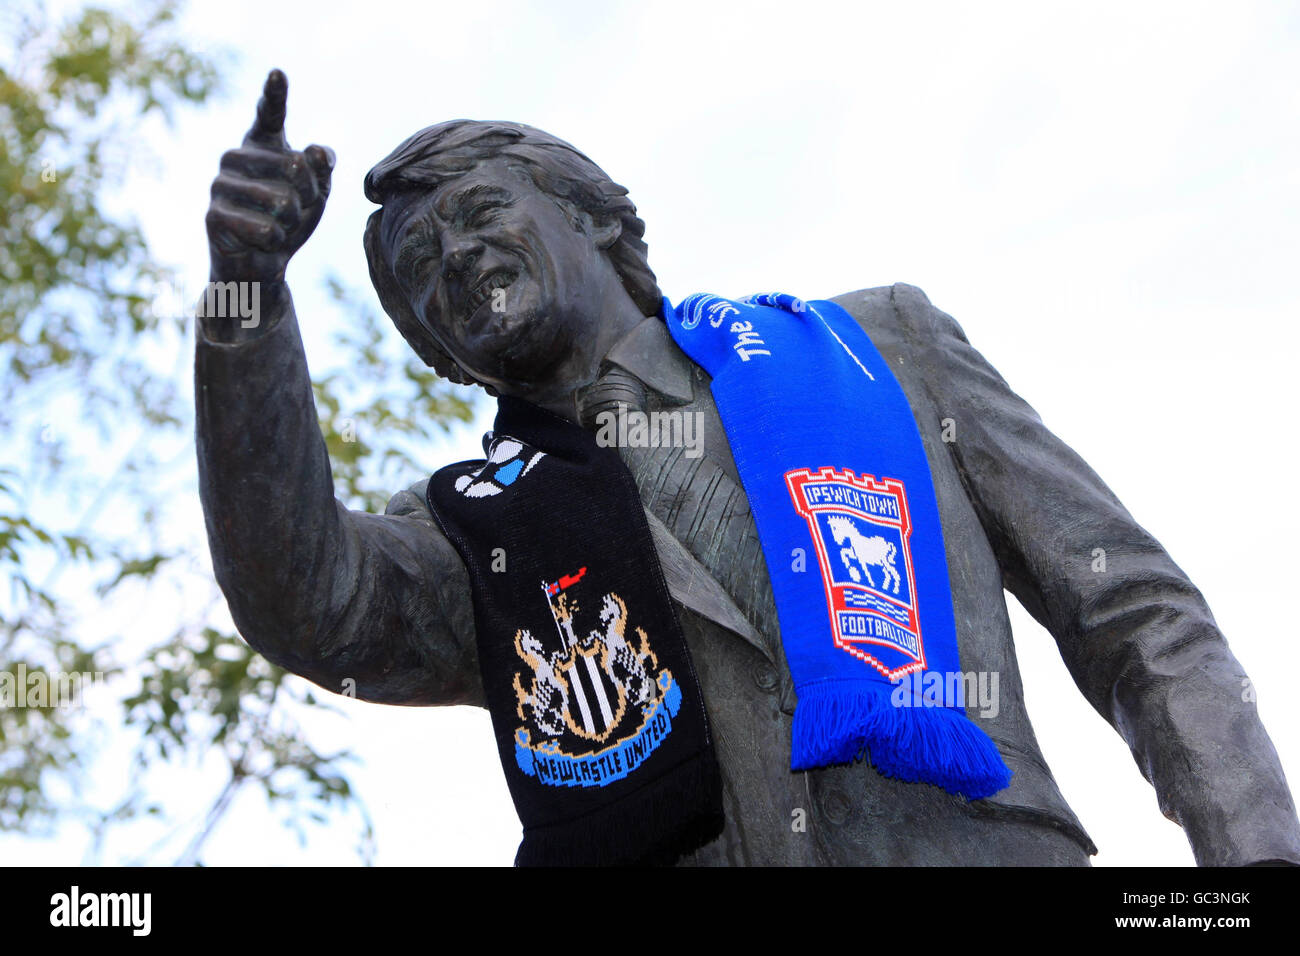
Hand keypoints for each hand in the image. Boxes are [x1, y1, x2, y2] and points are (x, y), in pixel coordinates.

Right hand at [205, 69, 333, 286]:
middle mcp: (236, 156)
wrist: (261, 263)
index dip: (275, 94)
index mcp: (262, 145)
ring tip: (275, 226)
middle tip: (292, 211)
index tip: (279, 73)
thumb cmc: (290, 220)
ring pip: (282, 201)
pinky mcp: (213, 214)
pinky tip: (261, 241)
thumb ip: (322, 169)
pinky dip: (274, 241)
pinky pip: (265, 228)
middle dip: (308, 198)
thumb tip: (317, 152)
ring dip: (291, 223)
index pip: (270, 114)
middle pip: (296, 166)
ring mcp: (220, 183)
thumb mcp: (316, 193)